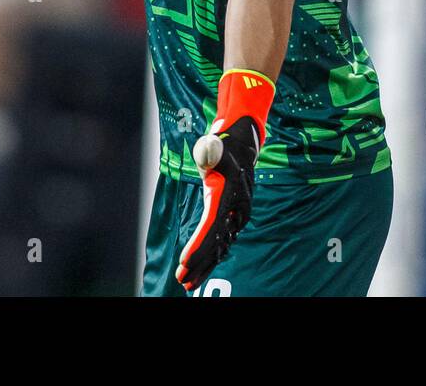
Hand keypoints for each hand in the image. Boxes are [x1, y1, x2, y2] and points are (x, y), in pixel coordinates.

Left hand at [176, 68, 275, 290]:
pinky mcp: (233, 217)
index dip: (198, 245)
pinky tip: (200, 271)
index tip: (184, 262)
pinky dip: (211, 257)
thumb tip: (206, 150)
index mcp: (229, 193)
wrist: (243, 145)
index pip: (212, 224)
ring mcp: (237, 215)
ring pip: (221, 246)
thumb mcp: (213, 144)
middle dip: (200, 262)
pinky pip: (222, 242)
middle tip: (182, 279)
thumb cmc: (222, 144)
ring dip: (205, 265)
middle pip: (217, 241)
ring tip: (188, 283)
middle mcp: (236, 208)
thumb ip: (209, 149)